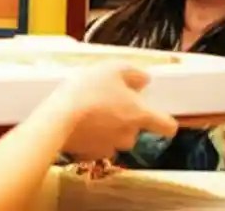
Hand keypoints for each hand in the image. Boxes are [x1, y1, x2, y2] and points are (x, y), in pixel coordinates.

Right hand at [47, 62, 176, 159]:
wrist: (56, 119)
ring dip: (107, 127)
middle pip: (136, 129)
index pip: (168, 126)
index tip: (155, 114)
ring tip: (89, 110)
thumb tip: (144, 80)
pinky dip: (91, 136)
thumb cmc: (88, 90)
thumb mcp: (112, 68)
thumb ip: (133, 73)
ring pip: (115, 137)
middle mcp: (130, 135)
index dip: (165, 120)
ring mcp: (110, 148)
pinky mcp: (90, 155)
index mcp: (141, 115)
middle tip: (108, 100)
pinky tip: (79, 123)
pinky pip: (96, 144)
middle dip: (125, 117)